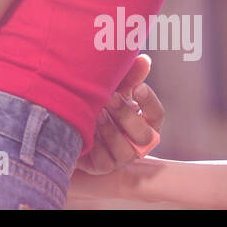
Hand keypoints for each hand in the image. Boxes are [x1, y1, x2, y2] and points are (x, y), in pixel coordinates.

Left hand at [74, 54, 163, 175]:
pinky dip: (95, 147)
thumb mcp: (114, 89)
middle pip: (144, 135)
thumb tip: (143, 59)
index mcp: (144, 121)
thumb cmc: (99, 103)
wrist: (70, 122)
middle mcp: (137, 142)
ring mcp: (121, 157)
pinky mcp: (102, 167)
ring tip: (97, 113)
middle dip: (127, 116)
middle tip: (111, 98)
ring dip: (111, 132)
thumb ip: (129, 77)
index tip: (139, 87)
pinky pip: (103, 161)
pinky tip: (87, 132)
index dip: (150, 102)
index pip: (157, 115)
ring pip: (125, 151)